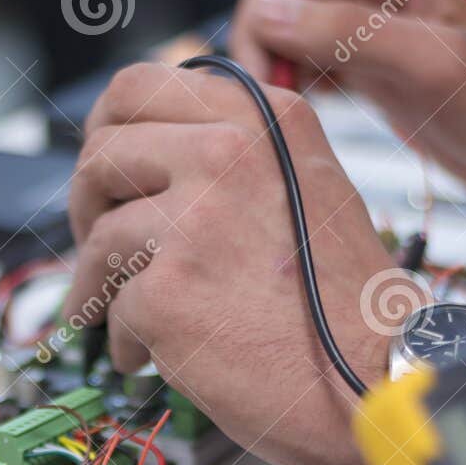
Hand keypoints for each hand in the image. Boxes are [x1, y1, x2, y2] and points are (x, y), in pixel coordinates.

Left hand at [67, 61, 396, 464]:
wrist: (380, 378)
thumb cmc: (348, 304)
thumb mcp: (310, 187)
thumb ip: (240, 157)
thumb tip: (152, 156)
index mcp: (265, 118)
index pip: (140, 86)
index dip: (106, 130)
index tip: (105, 170)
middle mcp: (229, 152)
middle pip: (103, 153)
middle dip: (86, 205)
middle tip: (97, 243)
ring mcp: (195, 219)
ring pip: (101, 235)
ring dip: (96, 284)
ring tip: (115, 315)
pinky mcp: (168, 289)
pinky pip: (113, 307)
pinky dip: (123, 340)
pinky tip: (147, 356)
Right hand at [228, 0, 465, 205]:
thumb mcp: (434, 67)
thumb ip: (349, 33)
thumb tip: (268, 15)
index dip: (263, 14)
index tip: (260, 73)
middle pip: (284, 2)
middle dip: (261, 47)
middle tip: (264, 105)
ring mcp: (381, 41)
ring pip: (295, 40)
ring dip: (276, 74)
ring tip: (276, 120)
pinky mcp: (384, 82)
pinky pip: (319, 74)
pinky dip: (299, 95)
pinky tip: (297, 123)